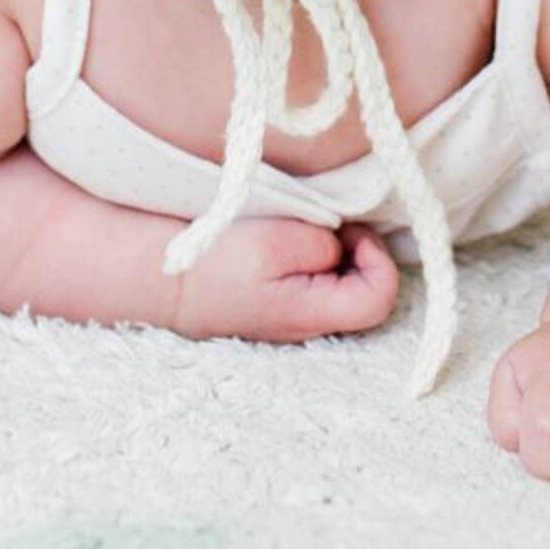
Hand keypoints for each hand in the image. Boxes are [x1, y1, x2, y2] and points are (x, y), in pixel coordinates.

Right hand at [170, 217, 398, 344]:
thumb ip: (321, 244)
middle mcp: (312, 324)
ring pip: (347, 288)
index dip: (378, 258)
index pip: (379, 298)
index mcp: (312, 312)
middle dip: (360, 252)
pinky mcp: (286, 305)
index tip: (350, 231)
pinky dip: (321, 258)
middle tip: (331, 225)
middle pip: (368, 293)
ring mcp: (299, 318)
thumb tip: (343, 247)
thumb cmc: (219, 260)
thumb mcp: (276, 241)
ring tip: (309, 229)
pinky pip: (324, 285)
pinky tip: (297, 240)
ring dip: (339, 253)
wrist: (170, 281)